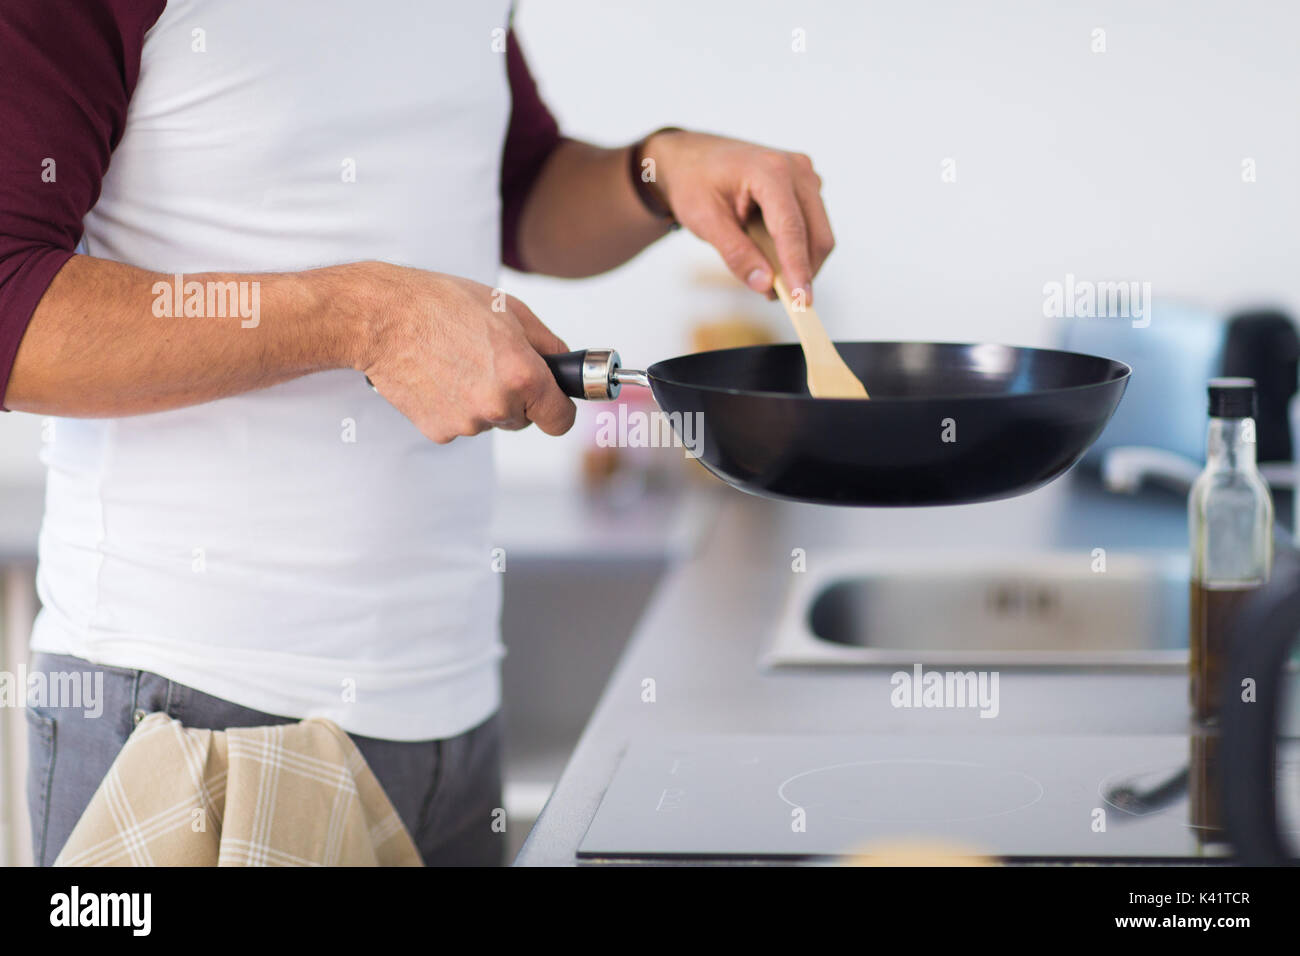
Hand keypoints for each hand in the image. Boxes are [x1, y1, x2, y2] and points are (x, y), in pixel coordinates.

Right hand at [347, 262, 575, 443]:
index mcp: (523, 375)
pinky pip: (460, 424)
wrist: (383, 318)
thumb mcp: (509, 309)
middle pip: (524, 420)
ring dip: (482, 399)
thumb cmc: (443, 305)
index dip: (559, 409)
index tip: (553, 402)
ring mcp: (467, 423)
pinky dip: (453, 406)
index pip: (561, 420)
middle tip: (488, 362)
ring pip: (489, 420)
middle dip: (516, 397)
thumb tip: (564, 365)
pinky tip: (438, 376)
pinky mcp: (439, 431)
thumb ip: (548, 343)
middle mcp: (498, 405)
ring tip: (456, 362)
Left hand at [644, 130, 834, 302]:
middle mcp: (796, 169)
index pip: (792, 229)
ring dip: (801, 263)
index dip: (798, 269)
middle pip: (817, 234)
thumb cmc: (694, 183)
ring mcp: (805, 176)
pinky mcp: (806, 187)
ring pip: (819, 234)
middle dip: (803, 272)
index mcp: (771, 170)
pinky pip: (812, 227)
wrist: (691, 158)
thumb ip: (736, 253)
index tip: (802, 302)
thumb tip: (765, 285)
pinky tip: (771, 256)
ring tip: (768, 278)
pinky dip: (798, 249)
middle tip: (778, 299)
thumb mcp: (704, 220)